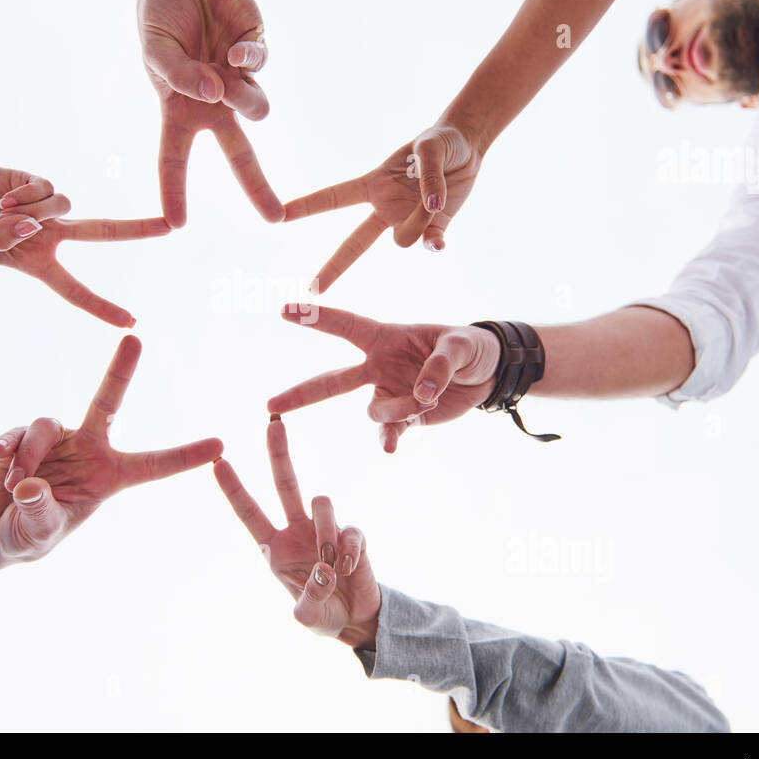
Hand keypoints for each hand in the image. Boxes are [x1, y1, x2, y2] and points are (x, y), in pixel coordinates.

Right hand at [0, 156, 170, 326]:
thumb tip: (30, 224)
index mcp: (35, 263)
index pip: (75, 290)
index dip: (102, 307)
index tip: (132, 323)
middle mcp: (46, 234)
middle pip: (102, 232)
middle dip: (136, 229)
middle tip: (171, 227)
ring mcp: (42, 205)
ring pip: (66, 207)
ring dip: (36, 211)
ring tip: (0, 211)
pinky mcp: (32, 179)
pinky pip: (46, 189)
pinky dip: (26, 195)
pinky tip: (2, 196)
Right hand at [0, 335, 222, 567]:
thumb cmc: (27, 537)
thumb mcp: (37, 536)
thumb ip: (39, 514)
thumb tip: (31, 485)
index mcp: (110, 477)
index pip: (154, 466)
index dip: (185, 456)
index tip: (220, 445)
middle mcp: (88, 450)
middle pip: (108, 404)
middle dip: (120, 369)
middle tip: (134, 337)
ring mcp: (56, 439)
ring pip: (48, 426)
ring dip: (30, 454)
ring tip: (14, 485)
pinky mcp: (23, 436)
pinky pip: (19, 431)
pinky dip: (8, 445)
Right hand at [138, 0, 281, 226]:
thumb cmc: (161, 17)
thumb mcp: (154, 49)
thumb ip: (177, 75)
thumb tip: (211, 94)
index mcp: (180, 111)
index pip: (174, 160)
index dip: (173, 192)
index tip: (175, 224)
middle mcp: (214, 103)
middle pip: (240, 156)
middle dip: (258, 187)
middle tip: (275, 218)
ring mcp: (237, 79)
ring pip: (256, 108)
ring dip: (244, 100)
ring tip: (223, 82)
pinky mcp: (255, 51)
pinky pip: (258, 66)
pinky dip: (246, 61)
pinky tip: (232, 49)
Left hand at [214, 417, 380, 647]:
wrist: (356, 618)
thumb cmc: (321, 615)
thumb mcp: (307, 618)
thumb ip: (309, 601)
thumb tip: (323, 571)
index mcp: (273, 548)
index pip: (249, 512)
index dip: (233, 488)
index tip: (218, 462)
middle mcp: (296, 530)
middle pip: (284, 483)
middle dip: (278, 453)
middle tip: (272, 422)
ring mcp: (324, 528)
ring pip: (321, 502)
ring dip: (326, 533)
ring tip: (332, 567)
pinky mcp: (351, 533)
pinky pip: (349, 529)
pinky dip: (349, 551)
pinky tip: (350, 568)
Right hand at [266, 305, 501, 452]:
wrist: (488, 374)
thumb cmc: (470, 346)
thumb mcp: (461, 345)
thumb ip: (439, 366)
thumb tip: (421, 395)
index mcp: (387, 338)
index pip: (345, 326)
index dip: (316, 317)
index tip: (286, 310)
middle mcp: (379, 367)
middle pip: (332, 381)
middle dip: (301, 394)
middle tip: (271, 407)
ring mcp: (390, 393)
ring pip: (373, 410)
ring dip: (396, 410)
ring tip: (427, 399)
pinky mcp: (407, 417)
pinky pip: (390, 431)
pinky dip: (389, 439)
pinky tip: (390, 448)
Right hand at [283, 124, 481, 292]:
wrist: (468, 147)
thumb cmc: (441, 140)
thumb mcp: (431, 147)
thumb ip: (428, 176)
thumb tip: (432, 208)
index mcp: (373, 185)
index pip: (333, 198)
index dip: (306, 206)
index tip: (279, 215)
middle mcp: (385, 209)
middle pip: (353, 244)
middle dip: (333, 267)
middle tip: (313, 290)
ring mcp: (407, 221)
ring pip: (403, 239)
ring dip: (418, 221)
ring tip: (436, 193)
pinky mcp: (434, 228)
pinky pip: (430, 244)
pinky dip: (434, 244)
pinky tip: (439, 243)